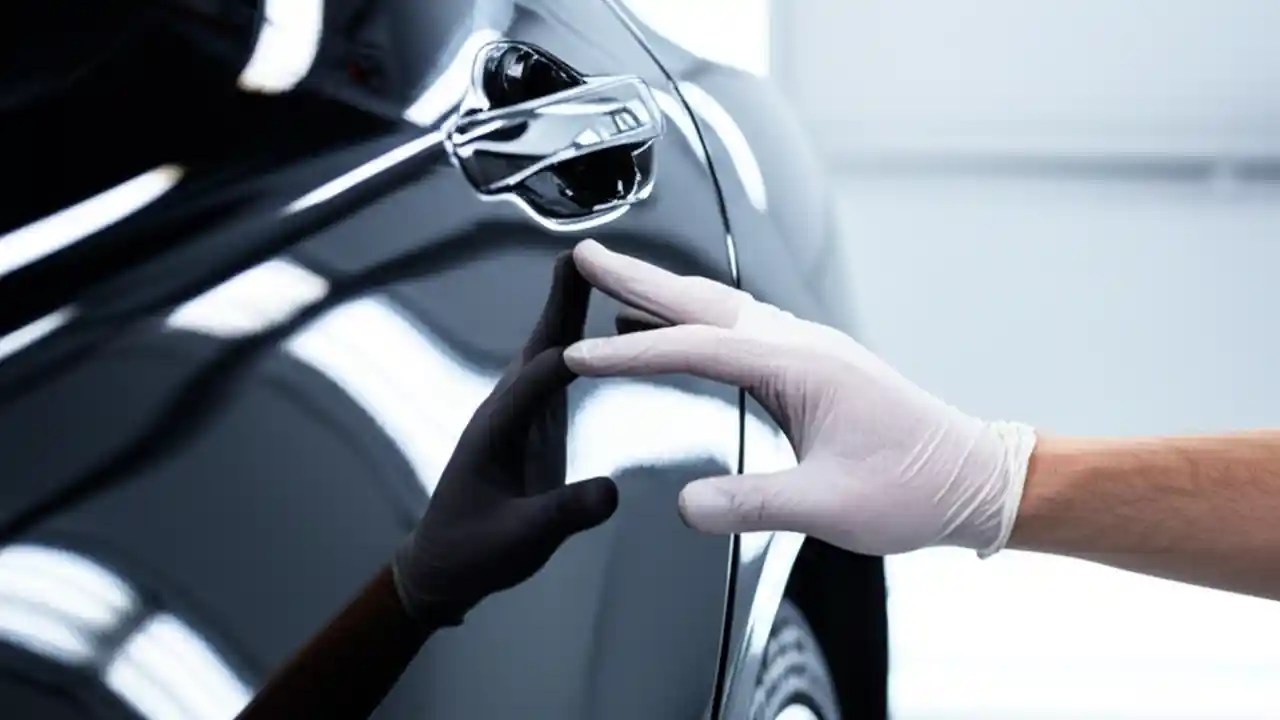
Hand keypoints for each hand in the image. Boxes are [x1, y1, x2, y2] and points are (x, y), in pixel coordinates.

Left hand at [392, 256, 617, 625]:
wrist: (442, 565)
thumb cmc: (472, 551)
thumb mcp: (520, 541)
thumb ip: (562, 514)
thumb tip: (612, 490)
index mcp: (497, 429)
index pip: (537, 379)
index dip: (569, 352)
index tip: (603, 324)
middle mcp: (506, 408)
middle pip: (540, 344)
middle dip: (564, 299)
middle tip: (589, 254)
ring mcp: (518, 412)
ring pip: (548, 350)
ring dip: (572, 309)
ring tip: (601, 271)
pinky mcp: (532, 422)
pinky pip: (558, 372)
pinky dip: (579, 341)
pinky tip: (599, 326)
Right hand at [563, 240, 1035, 556]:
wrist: (972, 478)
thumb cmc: (914, 488)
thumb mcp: (832, 507)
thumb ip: (756, 504)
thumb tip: (688, 505)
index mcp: (801, 367)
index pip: (695, 349)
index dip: (630, 351)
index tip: (577, 355)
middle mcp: (800, 344)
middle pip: (702, 302)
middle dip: (637, 278)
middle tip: (584, 258)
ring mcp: (806, 349)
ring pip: (719, 308)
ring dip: (663, 293)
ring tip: (612, 283)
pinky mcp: (810, 365)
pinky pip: (737, 328)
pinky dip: (694, 320)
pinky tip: (677, 332)